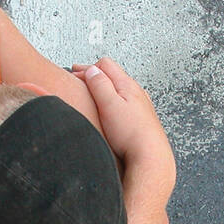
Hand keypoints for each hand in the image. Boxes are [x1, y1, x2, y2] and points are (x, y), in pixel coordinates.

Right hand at [71, 59, 175, 205]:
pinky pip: (126, 103)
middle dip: (95, 75)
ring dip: (105, 87)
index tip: (74, 74)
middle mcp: (137, 93)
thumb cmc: (131, 134)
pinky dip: (114, 100)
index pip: (105, 65)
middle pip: (113, 75)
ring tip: (94, 91)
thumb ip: (100, 84)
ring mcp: (141, 107)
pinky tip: (112, 110)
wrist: (150, 158)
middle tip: (80, 77)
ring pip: (121, 90)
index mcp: (128, 86)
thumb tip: (92, 70)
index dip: (87, 68)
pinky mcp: (142, 121)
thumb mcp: (109, 104)